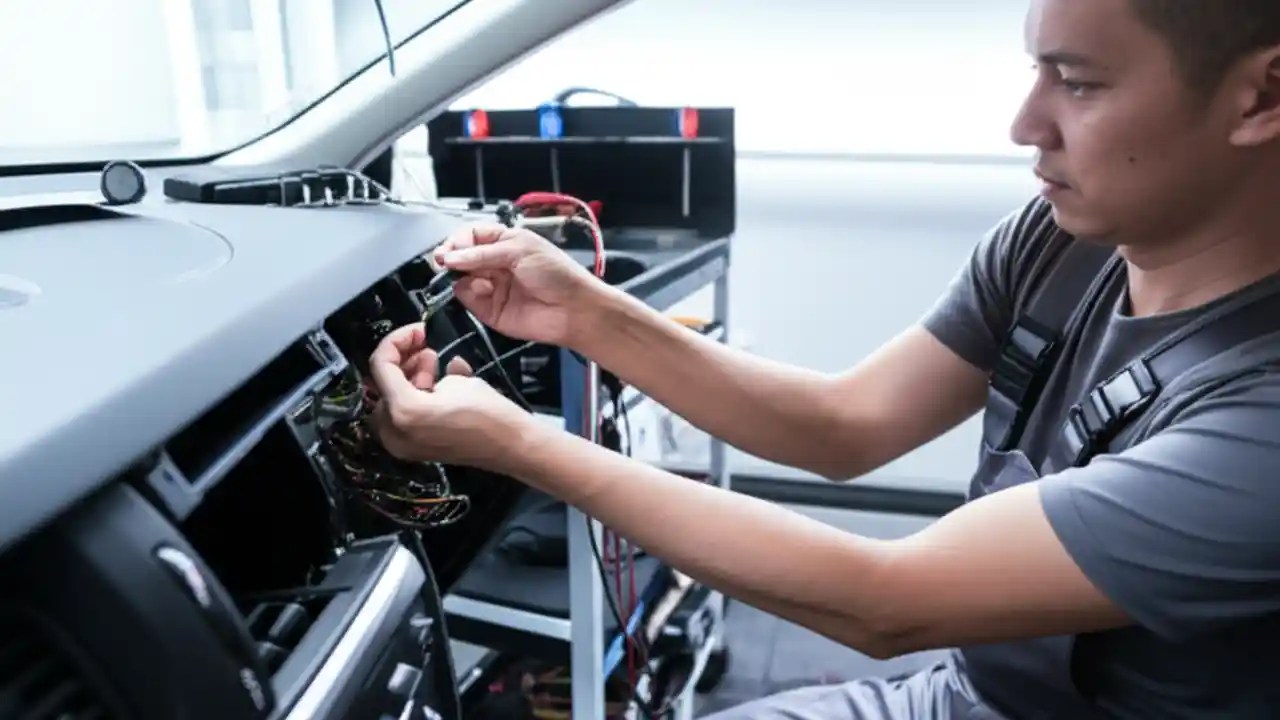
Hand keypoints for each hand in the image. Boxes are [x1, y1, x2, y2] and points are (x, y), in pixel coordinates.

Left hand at [367, 323, 534, 472]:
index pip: (381, 365)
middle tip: (425, 347)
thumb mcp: (456, 380)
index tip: (417, 331)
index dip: (396, 341)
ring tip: (433, 365)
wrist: (511, 447)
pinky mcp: (412, 449)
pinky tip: (436, 384)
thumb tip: (422, 360)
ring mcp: (401, 445)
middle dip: (402, 361)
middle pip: (382, 384)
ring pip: (390, 400)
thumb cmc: (489, 412)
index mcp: (403, 411)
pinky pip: (400, 416)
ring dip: (406, 378)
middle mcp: (393, 432)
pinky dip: (411, 397)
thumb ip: (426, 367)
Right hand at [432, 224, 604, 346]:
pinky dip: (468, 293)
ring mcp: (491, 287)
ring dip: (459, 276)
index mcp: (505, 243)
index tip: (447, 250)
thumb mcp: (520, 250)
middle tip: (443, 262)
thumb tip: (448, 258)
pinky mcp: (489, 311)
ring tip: (468, 276)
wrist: (574, 310)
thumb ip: (482, 254)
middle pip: (461, 257)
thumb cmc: (555, 273)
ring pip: (460, 278)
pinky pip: (468, 300)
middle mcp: (495, 264)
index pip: (470, 236)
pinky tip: (481, 289)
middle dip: (451, 258)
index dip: (457, 241)